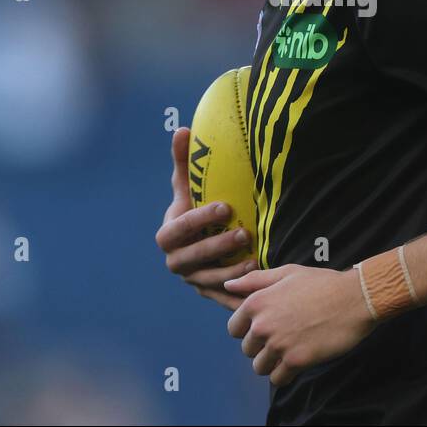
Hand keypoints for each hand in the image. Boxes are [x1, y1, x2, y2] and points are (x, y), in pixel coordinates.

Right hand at [156, 127, 257, 310]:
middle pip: (191, 258)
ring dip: (230, 272)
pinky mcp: (209, 294)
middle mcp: (176, 261)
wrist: (199, 245)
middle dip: (216, 247)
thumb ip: (184, 163)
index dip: (199, 220)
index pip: (178, 230)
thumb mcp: (188, 189)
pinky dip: (237, 295)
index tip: (225, 207)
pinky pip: (222, 298)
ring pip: (207, 281)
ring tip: (254, 260)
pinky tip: (257, 285)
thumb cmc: (195, 210)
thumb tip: (182, 128)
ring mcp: (192, 280)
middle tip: (244, 233)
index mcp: (168, 235)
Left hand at [224, 263, 376, 386]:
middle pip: (247, 350)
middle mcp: (262, 325)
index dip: (248, 330)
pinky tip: (296, 363)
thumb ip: (254, 280)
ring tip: (289, 351)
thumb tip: (228, 285)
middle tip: (283, 338)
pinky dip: (284, 375)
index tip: (265, 328)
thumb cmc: (322, 283)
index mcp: (256, 302)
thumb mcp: (287, 273)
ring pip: (259, 367)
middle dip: (261, 347)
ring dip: (272, 363)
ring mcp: (278, 344)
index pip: (233, 329)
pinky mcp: (295, 361)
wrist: (354, 298)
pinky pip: (277, 379)